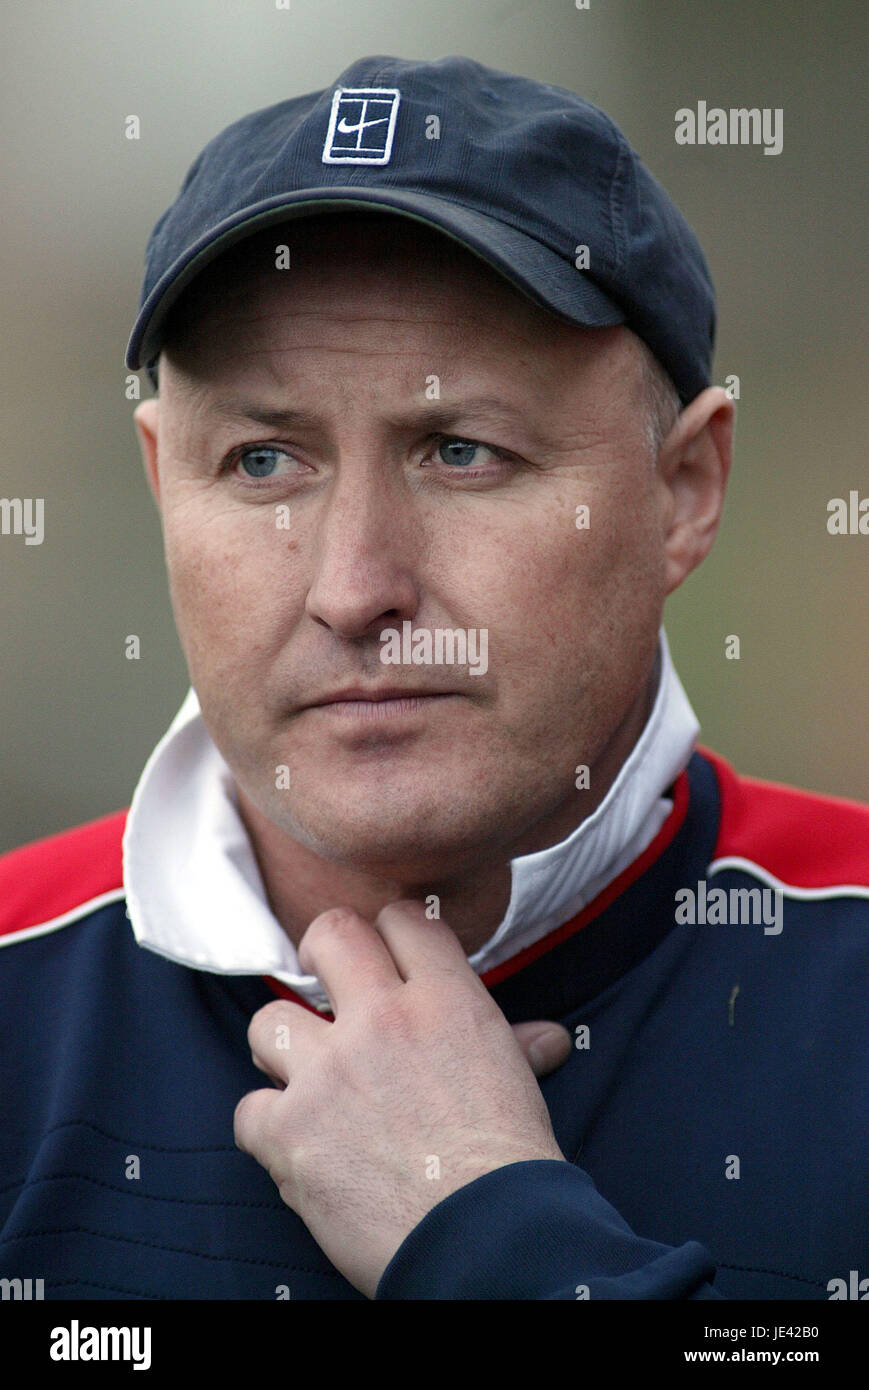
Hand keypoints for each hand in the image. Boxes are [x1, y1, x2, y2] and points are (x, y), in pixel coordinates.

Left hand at [234, 900, 570, 1296]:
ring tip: (303, 1076)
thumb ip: (515, 1047)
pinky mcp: (290, 1129)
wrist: (488, 1239)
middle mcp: (382, 1019)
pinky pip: (249, 1109)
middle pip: (329, 935)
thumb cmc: (510, 1165)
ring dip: (281, 1049)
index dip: (391, 931)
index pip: (404, 918)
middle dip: (321, 953)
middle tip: (325, 984)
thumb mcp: (519, 1085)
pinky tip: (296, 1148)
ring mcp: (329, 1071)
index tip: (385, 954)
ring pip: (268, 1018)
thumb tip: (545, 1038)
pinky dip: (267, 1131)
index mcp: (445, 1000)